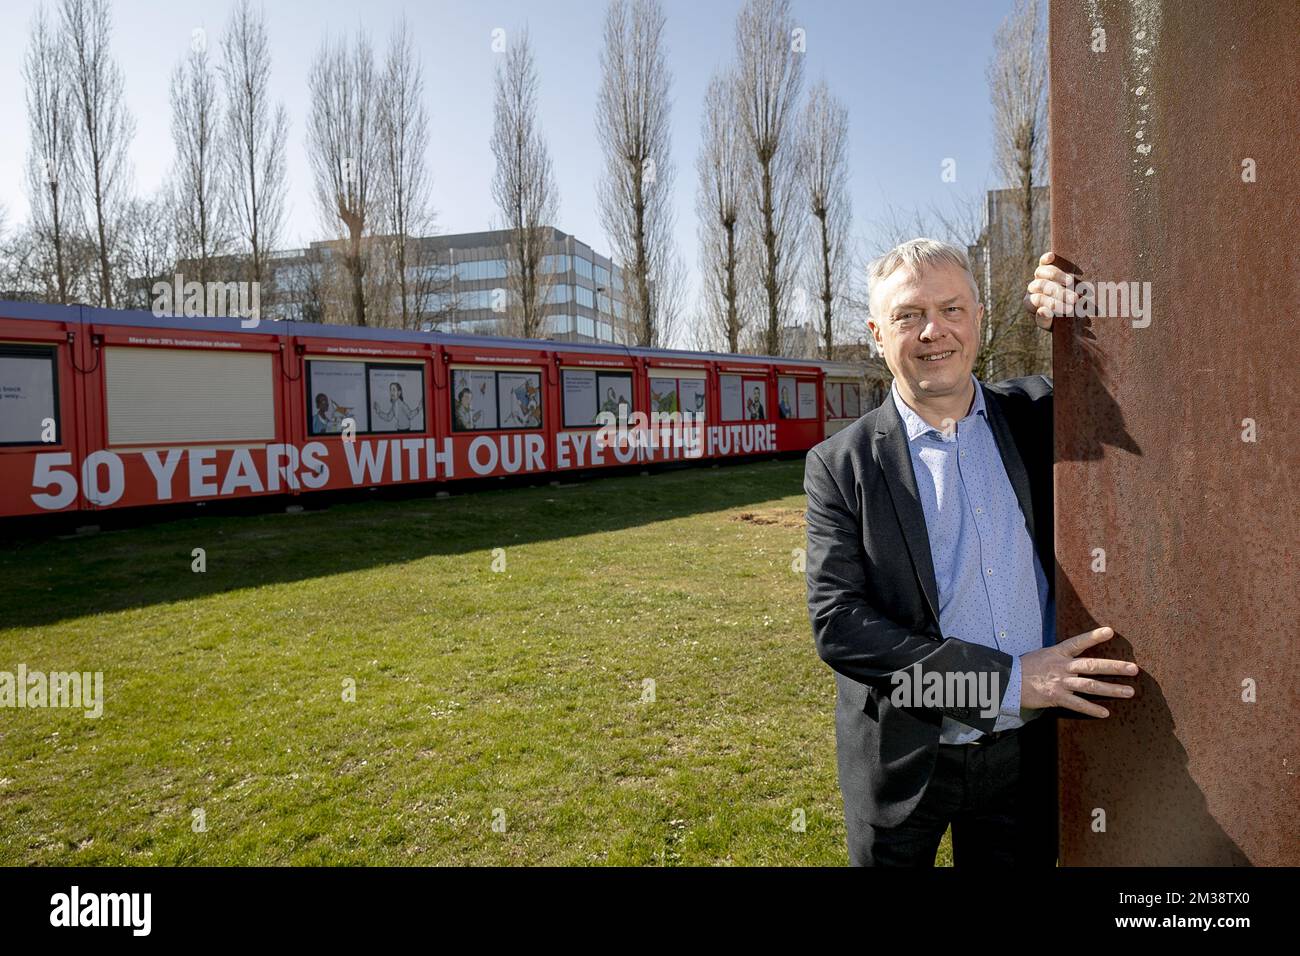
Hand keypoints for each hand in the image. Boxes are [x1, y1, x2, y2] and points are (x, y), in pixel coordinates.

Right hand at [1020, 626, 1138, 716]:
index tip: (1110, 631)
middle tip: (1134, 669)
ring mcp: (1060, 683)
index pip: (1078, 642)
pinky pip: (1077, 704)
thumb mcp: (1042, 655)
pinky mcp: (1056, 698)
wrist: (1007, 682)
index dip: (1094, 637)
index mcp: (1057, 653)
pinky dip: (1092, 709)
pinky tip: (1105, 713)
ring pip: (1090, 686)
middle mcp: (1061, 667)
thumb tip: (1076, 658)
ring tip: (1129, 692)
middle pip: (1092, 666)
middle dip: (1115, 667)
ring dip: (1112, 689)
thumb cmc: (1024, 668)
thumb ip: (1060, 657)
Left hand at [1023, 251, 1078, 330]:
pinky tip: (1052, 257)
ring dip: (1057, 276)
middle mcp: (1032, 289)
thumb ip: (1045, 321)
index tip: (1069, 310)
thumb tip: (1042, 311)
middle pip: (1041, 286)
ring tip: (1071, 282)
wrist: (1069, 310)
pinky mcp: (1045, 267)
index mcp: (1030, 304)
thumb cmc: (1060, 321)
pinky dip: (1046, 259)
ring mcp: (1038, 277)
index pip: (1038, 301)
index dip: (1053, 304)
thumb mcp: (1052, 326)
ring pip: (1041, 272)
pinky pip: (1043, 261)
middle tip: (1075, 299)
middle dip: (1059, 293)